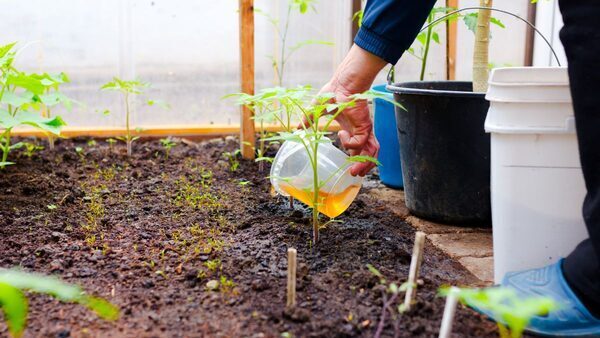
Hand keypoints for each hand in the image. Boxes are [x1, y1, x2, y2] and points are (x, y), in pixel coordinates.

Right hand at [318, 44, 387, 175]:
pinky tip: (341, 136)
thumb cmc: (333, 92)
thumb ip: (309, 120)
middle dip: (363, 166)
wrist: (343, 82)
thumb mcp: (317, 110)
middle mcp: (359, 131)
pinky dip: (350, 144)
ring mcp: (364, 129)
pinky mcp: (365, 125)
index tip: (348, 167)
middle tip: (353, 175)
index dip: (355, 159)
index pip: (357, 148)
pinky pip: (360, 142)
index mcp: (351, 129)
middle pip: (367, 154)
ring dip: (364, 163)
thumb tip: (298, 129)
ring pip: (370, 152)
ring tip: (354, 171)